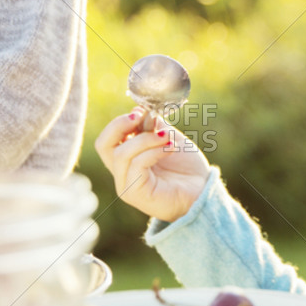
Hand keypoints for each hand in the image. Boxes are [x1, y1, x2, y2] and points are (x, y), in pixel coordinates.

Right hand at [94, 109, 210, 222]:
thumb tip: (140, 112)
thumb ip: (152, 126)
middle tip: (142, 116)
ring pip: (122, 154)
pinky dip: (153, 152)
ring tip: (167, 137)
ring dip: (146, 139)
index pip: (107, 139)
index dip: (119, 122)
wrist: (203, 188)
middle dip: (120, 126)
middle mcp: (122, 172)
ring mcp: (126, 185)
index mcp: (126, 158)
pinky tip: (170, 148)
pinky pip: (136, 166)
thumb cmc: (186, 166)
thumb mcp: (167, 137)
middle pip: (103, 145)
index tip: (141, 111)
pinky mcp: (136, 194)